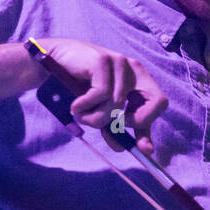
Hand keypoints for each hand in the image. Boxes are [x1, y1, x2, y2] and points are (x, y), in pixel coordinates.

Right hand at [37, 38, 167, 153]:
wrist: (50, 62)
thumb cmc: (77, 86)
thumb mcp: (101, 109)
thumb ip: (116, 127)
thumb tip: (129, 148)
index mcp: (139, 79)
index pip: (159, 103)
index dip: (149, 127)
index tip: (139, 147)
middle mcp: (133, 69)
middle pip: (157, 102)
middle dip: (134, 122)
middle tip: (107, 126)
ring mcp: (119, 63)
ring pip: (118, 104)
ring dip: (94, 118)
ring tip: (80, 114)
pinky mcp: (102, 61)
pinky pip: (101, 94)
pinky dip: (85, 106)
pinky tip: (75, 105)